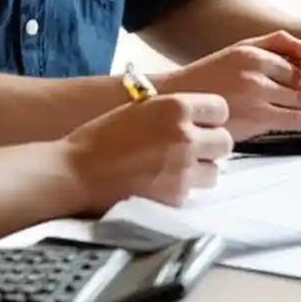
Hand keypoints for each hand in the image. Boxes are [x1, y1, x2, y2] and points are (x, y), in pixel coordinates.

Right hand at [61, 93, 232, 211]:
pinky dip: (185, 189)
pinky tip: (164, 184)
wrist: (76, 172)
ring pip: (216, 169)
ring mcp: (183, 167)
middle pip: (224, 141)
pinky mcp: (176, 195)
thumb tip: (199, 117)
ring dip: (202, 169)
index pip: (220, 109)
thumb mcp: (141, 108)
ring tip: (178, 169)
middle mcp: (185, 135)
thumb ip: (173, 112)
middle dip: (210, 146)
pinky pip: (196, 191)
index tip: (199, 124)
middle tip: (191, 150)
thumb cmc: (102, 137)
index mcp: (176, 106)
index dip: (210, 118)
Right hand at [160, 31, 300, 141]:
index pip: (298, 68)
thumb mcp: (240, 49)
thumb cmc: (210, 76)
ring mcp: (255, 98)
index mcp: (254, 54)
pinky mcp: (252, 120)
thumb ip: (276, 43)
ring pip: (300, 104)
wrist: (177, 100)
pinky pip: (288, 121)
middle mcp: (256, 73)